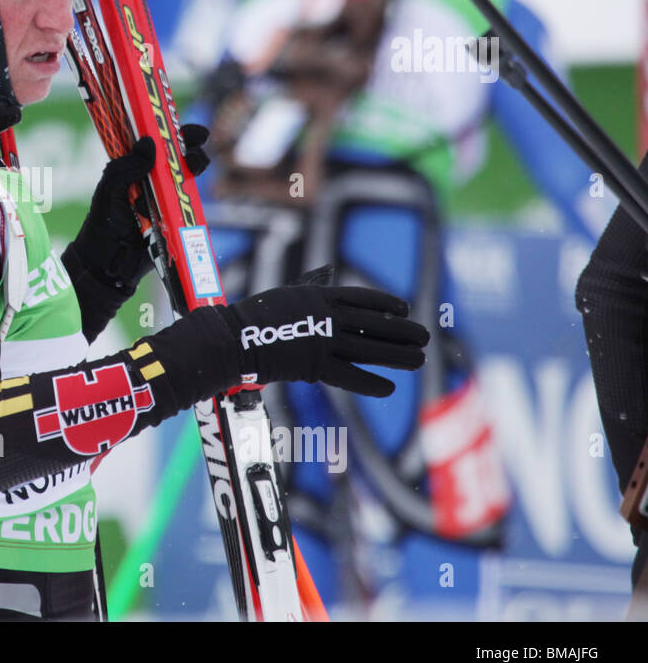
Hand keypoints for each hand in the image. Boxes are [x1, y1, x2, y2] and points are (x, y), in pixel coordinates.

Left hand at [71, 125, 212, 289]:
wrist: (108, 262)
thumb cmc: (103, 222)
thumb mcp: (109, 190)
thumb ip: (125, 167)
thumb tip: (150, 144)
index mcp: (136, 166)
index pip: (160, 141)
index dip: (176, 132)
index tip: (192, 131)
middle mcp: (155, 179)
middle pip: (182, 157)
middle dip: (192, 152)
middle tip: (194, 154)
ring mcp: (167, 199)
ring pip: (189, 180)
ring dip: (192, 175)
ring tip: (182, 180)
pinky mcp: (176, 218)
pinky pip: (189, 206)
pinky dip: (187, 203)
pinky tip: (171, 207)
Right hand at [216, 284, 429, 396]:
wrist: (236, 337)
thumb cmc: (256, 314)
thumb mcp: (287, 293)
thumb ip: (310, 287)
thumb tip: (326, 275)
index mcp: (320, 296)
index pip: (364, 299)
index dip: (387, 304)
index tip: (405, 310)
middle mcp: (327, 317)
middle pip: (375, 325)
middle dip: (403, 331)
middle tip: (426, 337)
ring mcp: (323, 341)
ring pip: (369, 349)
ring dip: (397, 355)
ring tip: (419, 359)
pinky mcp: (315, 365)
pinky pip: (349, 375)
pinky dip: (370, 382)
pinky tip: (389, 387)